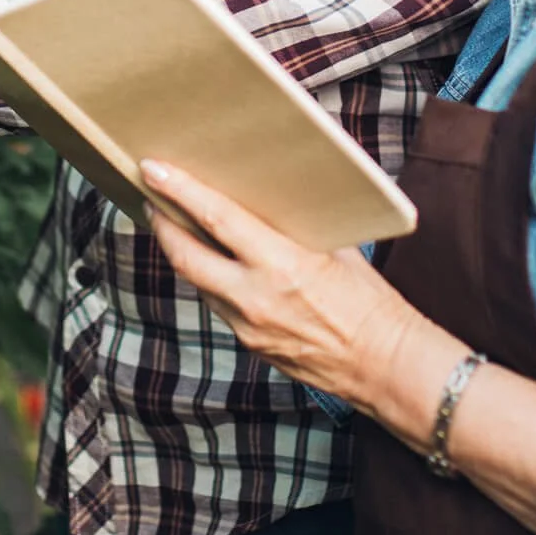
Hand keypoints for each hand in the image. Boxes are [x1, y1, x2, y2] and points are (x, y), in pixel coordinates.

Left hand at [142, 159, 420, 405]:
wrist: (384, 365)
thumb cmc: (371, 303)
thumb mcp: (339, 250)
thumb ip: (298, 227)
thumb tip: (273, 199)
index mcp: (282, 264)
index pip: (217, 219)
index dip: (180, 191)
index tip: (153, 169)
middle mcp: (256, 297)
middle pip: (186, 256)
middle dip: (162, 224)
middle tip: (151, 197)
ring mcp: (248, 326)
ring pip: (198, 284)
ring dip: (183, 254)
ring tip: (176, 226)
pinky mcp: (250, 345)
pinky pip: (219, 306)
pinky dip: (211, 281)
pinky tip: (214, 265)